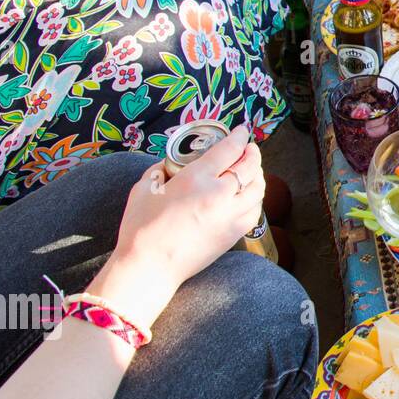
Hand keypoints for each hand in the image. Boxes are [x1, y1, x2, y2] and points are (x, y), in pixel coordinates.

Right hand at [101, 126, 265, 325]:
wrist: (150, 268)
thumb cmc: (141, 229)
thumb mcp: (143, 189)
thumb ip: (159, 171)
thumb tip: (168, 166)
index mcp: (197, 178)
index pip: (228, 150)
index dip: (239, 137)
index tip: (241, 131)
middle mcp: (220, 194)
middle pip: (249, 166)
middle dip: (252, 152)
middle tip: (249, 148)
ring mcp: (231, 215)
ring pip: (257, 188)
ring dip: (257, 174)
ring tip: (251, 169)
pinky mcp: (234, 234)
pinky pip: (255, 210)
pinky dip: (255, 198)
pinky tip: (248, 195)